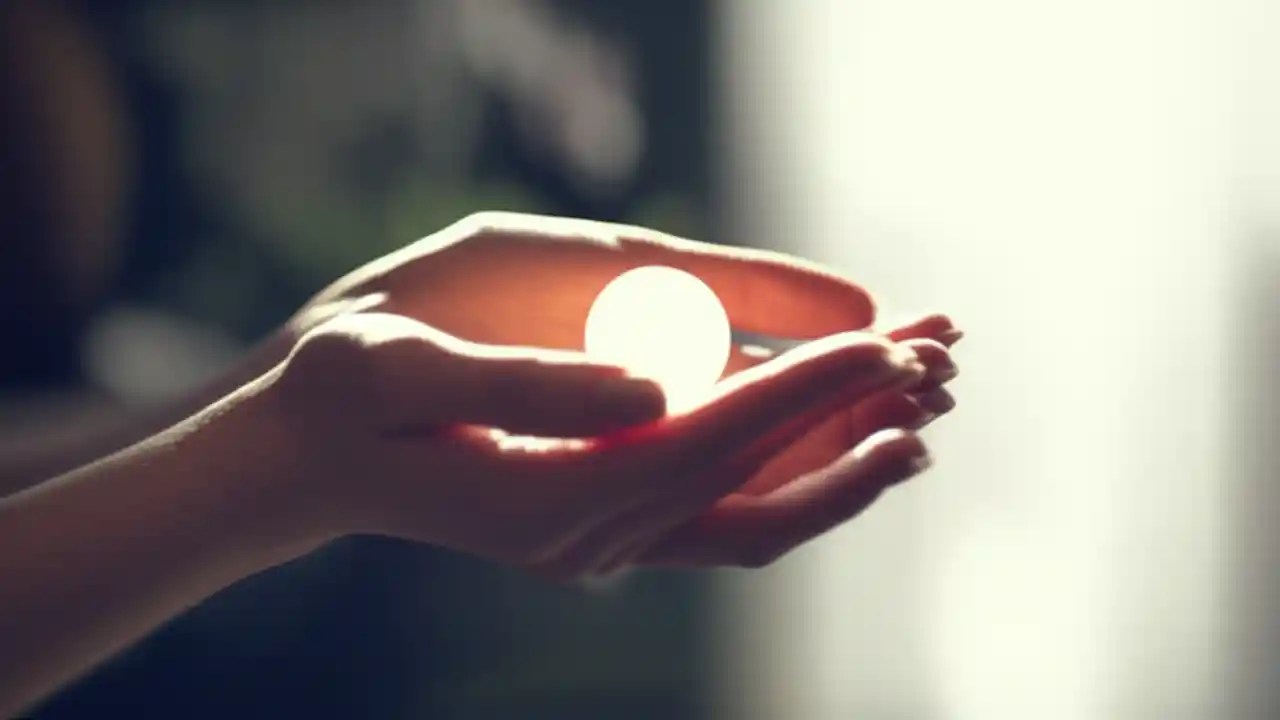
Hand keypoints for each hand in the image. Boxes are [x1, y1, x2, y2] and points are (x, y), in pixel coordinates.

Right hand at [246, 212, 958, 576]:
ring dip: (842, 456)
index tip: (885, 341)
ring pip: (755, 512)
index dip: (801, 390)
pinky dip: (795, 471)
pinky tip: (842, 433)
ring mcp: (603, 538)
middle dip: (853, 423)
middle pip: (756, 485)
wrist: (310, 456)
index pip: (708, 438)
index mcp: (549, 495)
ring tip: (926, 405)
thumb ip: (526, 386)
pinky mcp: (606, 522)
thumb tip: (653, 388)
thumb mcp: (401, 369)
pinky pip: (726, 510)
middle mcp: (592, 532)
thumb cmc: (343, 398)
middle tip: (945, 367)